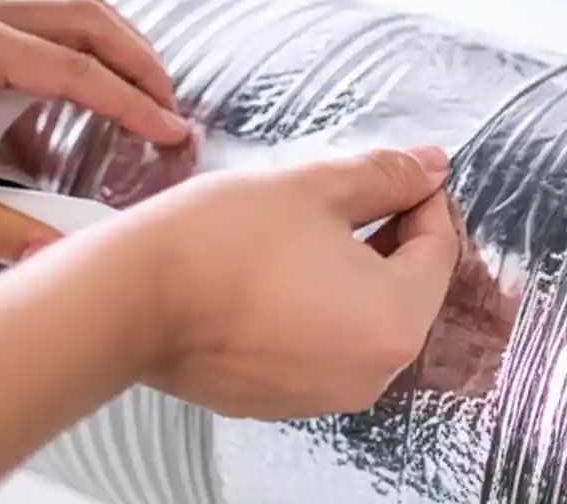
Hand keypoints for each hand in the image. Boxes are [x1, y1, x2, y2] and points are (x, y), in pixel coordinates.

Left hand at [0, 0, 188, 263]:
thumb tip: (58, 257)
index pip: (74, 69)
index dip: (132, 104)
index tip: (173, 133)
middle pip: (89, 18)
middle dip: (142, 64)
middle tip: (173, 114)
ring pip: (76, 8)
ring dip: (119, 49)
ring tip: (149, 100)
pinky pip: (50, 18)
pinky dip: (86, 50)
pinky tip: (95, 94)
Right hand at [80, 146, 460, 419]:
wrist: (127, 300)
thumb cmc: (219, 243)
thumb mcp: (316, 188)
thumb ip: (386, 177)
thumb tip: (432, 166)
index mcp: (394, 323)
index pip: (439, 249)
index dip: (424, 198)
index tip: (401, 171)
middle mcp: (370, 374)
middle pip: (406, 289)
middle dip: (388, 235)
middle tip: (351, 193)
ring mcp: (323, 394)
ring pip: (361, 317)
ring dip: (350, 270)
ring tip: (305, 228)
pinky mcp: (279, 399)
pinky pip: (321, 345)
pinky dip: (315, 307)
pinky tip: (276, 271)